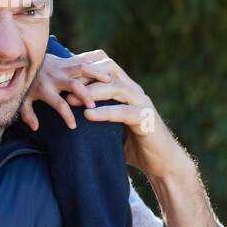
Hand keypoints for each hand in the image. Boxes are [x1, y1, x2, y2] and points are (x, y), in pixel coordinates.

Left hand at [18, 49, 113, 132]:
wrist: (27, 60)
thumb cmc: (27, 84)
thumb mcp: (23, 100)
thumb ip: (28, 114)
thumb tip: (35, 128)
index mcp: (45, 89)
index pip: (58, 104)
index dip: (67, 115)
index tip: (74, 126)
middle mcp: (55, 77)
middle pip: (73, 84)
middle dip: (85, 94)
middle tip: (94, 105)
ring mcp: (63, 67)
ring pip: (82, 68)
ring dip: (96, 74)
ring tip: (110, 81)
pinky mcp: (68, 60)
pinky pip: (84, 59)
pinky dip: (96, 63)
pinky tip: (107, 68)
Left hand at [76, 54, 188, 180]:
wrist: (162, 161)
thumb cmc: (134, 143)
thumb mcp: (112, 125)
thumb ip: (97, 115)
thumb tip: (67, 115)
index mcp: (126, 89)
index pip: (105, 65)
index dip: (85, 66)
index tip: (64, 75)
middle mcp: (134, 91)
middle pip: (110, 69)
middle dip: (85, 75)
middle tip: (64, 86)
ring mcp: (142, 104)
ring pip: (117, 87)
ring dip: (92, 92)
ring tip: (71, 101)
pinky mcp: (146, 120)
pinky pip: (124, 112)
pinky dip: (105, 112)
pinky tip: (89, 116)